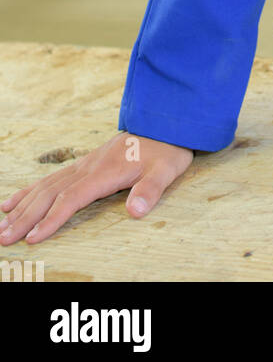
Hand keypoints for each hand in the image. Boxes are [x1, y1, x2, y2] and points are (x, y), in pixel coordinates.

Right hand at [0, 132, 193, 244]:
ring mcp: (84, 164)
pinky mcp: (85, 164)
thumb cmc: (167, 150)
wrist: (166, 122)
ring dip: (22, 206)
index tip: (32, 239)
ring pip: (46, 186)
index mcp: (104, 172)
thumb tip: (134, 212)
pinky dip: (30, 191)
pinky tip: (14, 201)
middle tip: (3, 239)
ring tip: (1, 225)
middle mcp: (88, 167)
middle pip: (50, 194)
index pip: (71, 198)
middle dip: (26, 217)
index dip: (51, 219)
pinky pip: (51, 179)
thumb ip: (150, 191)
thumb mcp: (166, 171)